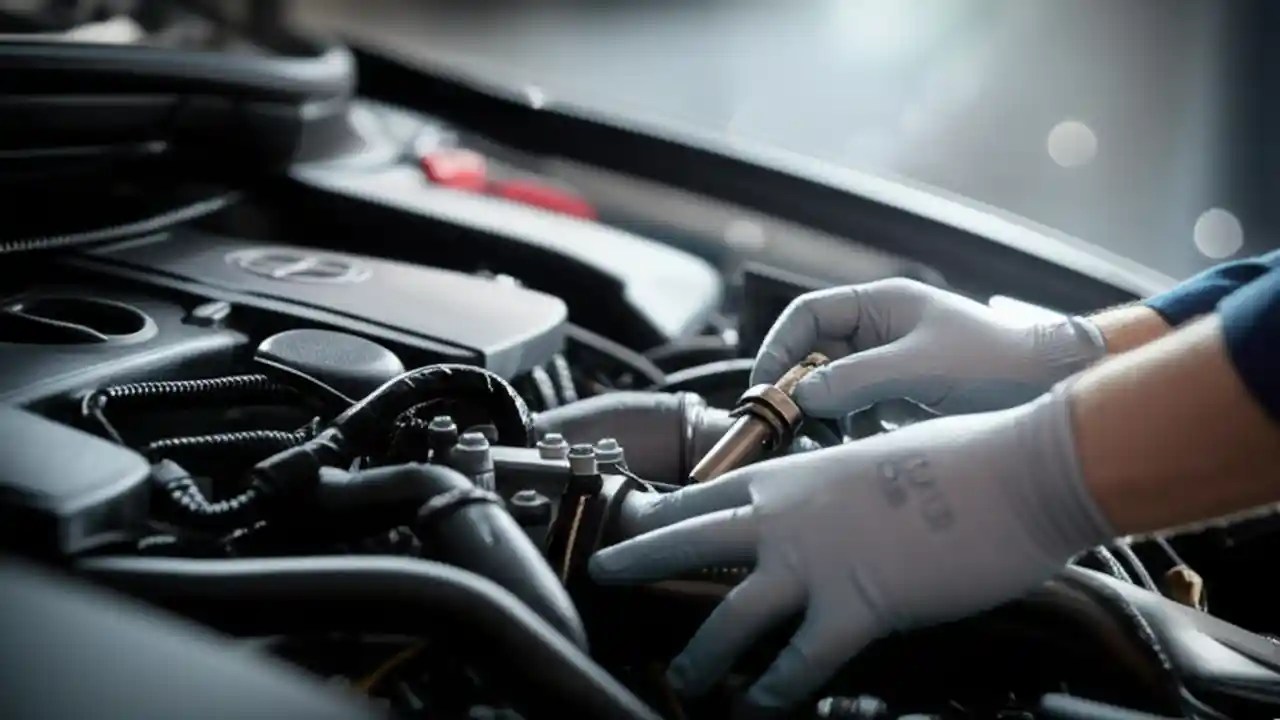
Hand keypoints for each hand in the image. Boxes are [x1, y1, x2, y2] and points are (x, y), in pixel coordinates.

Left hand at [590, 388, 1110, 711]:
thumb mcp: (874, 458)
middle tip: (602, 574)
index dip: (660, 508)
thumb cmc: (959, 456)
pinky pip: (800, 663)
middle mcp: (787, 514)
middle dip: (637, 560)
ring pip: (730, 618)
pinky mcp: (857, 606)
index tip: (629, 517)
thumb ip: (832, 487)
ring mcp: (816, 561)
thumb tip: (824, 510)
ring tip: (679, 684)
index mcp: (792, 474)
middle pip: (687, 541)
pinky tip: (758, 711)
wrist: (1015, 470)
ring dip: (699, 658)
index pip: (704, 492)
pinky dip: (774, 694)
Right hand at [751, 278, 1105, 416]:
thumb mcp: (919, 368)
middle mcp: (879, 332)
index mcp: (881, 305)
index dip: (779, 348)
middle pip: (813, 355)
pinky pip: (855, 414)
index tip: (766, 387)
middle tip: (782, 425)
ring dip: (819, 415)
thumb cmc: (996, 364)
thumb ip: (855, 380)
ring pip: (831, 389)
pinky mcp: (902, 401)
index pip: (808, 316)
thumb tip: (801, 395)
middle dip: (795, 389)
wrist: (1054, 391)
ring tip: (816, 443)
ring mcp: (890, 367)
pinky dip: (846, 432)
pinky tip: (852, 451)